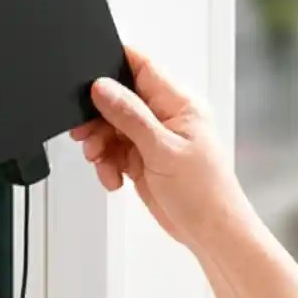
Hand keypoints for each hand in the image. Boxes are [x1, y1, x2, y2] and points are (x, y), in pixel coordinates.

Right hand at [70, 47, 249, 249]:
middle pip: (120, 98)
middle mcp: (165, 117)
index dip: (114, 64)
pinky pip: (114, 150)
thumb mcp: (162, 149)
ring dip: (100, 143)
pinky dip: (107, 163)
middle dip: (99, 116)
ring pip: (112, 126)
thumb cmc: (205, 193)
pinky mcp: (144, 159)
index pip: (142, 66)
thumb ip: (130, 116)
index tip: (89, 77)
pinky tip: (114, 177)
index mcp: (179, 103)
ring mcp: (154, 138)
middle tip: (87, 132)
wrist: (211, 233)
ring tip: (100, 159)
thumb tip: (103, 87)